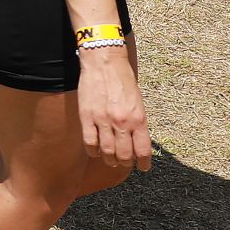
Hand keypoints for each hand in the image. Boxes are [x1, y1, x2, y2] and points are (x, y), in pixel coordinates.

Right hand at [77, 46, 151, 171]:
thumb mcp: (138, 102)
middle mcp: (122, 122)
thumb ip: (137, 123)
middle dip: (125, 164)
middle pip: (124, 156)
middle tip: (124, 163)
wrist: (104, 62)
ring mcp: (103, 120)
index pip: (142, 151)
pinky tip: (96, 151)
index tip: (142, 167)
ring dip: (110, 160)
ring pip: (107, 152)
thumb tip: (136, 142)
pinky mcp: (87, 117)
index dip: (142, 164)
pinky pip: (90, 143)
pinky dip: (93, 151)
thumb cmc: (123, 80)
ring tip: (110, 160)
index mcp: (138, 118)